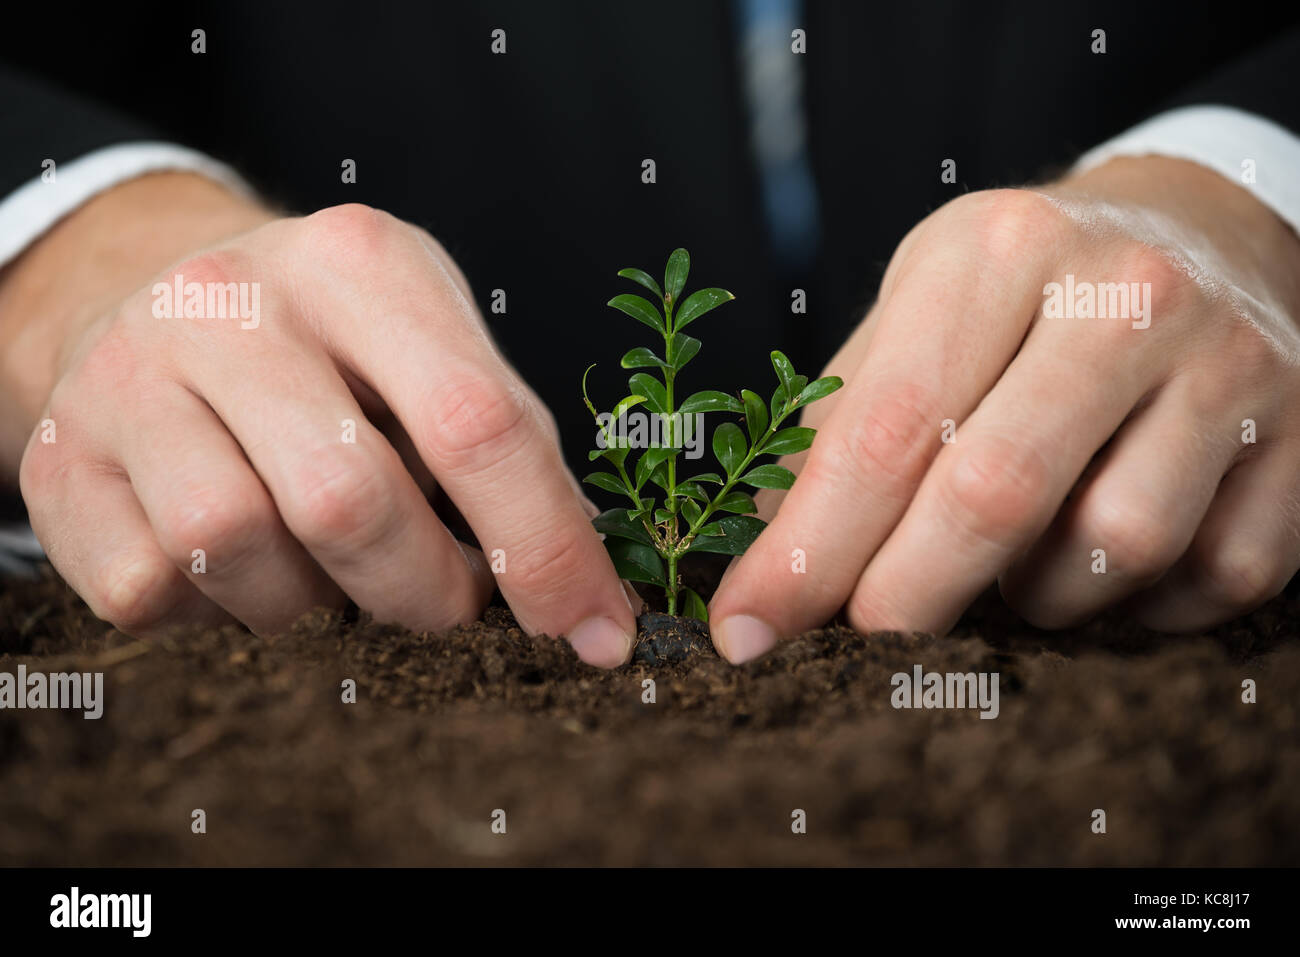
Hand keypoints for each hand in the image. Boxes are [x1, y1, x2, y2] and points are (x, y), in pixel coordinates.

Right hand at [1, 175, 635, 665]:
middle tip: (446, 602)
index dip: (545, 547)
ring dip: (309, 604)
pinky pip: (147, 591)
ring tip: (330, 572)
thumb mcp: (431, 343)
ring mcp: (127, 375)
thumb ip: (507, 445)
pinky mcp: (58, 457)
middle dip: (423, 593)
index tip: (592, 633)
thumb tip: (585, 594)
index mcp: (361, 265)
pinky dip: (213, 613)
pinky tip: (239, 570)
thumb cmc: (326, 342)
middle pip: (348, 503)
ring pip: (232, 549)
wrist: (147, 294)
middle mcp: (231, 302)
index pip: (477, 423)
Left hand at [710, 156, 1299, 661]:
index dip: (809, 551)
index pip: (887, 430)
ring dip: (1038, 596)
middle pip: (994, 496)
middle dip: (905, 601)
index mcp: (997, 256)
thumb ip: (844, 427)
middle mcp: (1122, 297)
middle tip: (860, 648)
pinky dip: (1141, 605)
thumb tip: (770, 566)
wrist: (1207, 226)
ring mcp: (1229, 364)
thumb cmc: (1030, 287)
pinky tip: (1103, 561)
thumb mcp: (921, 310)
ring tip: (1013, 561)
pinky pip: (1211, 578)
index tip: (746, 629)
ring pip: (1112, 551)